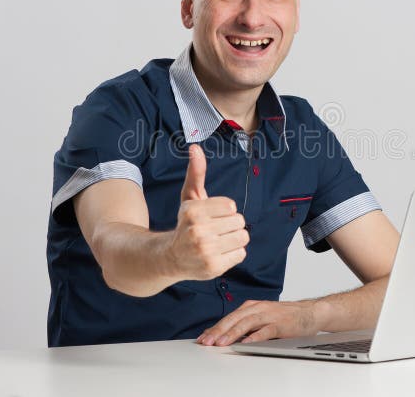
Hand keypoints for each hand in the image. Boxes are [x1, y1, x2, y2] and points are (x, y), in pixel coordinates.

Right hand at [169, 144, 248, 280]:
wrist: (172, 257)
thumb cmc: (186, 224)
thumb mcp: (190, 197)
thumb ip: (196, 172)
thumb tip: (195, 147)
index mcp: (193, 211)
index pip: (232, 206)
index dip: (225, 210)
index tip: (212, 216)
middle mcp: (198, 231)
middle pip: (240, 221)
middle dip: (231, 225)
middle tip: (216, 230)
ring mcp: (206, 250)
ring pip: (243, 237)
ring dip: (234, 239)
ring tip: (219, 241)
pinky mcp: (214, 267)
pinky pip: (241, 253)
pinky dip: (233, 254)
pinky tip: (219, 254)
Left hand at [196, 299, 324, 345]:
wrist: (310, 312)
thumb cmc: (285, 316)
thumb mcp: (262, 317)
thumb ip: (246, 325)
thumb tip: (227, 337)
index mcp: (252, 306)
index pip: (229, 317)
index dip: (215, 327)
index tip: (202, 337)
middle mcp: (259, 308)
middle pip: (234, 319)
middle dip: (218, 331)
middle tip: (206, 341)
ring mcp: (270, 315)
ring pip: (247, 323)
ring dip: (232, 333)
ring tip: (221, 343)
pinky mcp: (281, 324)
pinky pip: (266, 330)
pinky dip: (255, 336)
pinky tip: (247, 343)